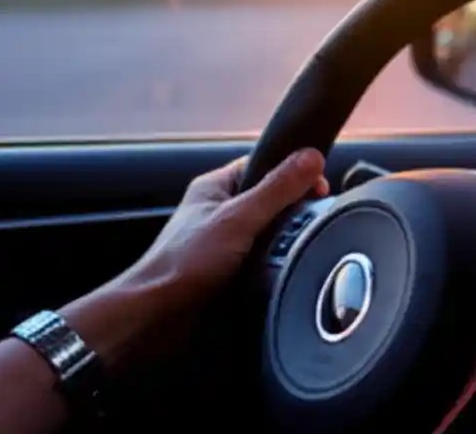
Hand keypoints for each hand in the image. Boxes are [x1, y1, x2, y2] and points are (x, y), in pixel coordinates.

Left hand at [60, 149, 328, 373]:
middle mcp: (218, 212)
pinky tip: (283, 272)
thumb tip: (311, 157)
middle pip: (270, 201)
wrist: (156, 319)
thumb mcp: (238, 218)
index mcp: (215, 187)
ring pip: (268, 234)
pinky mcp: (228, 272)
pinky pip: (263, 261)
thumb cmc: (183, 264)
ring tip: (297, 250)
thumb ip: (277, 188)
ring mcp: (222, 243)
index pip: (264, 165)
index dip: (293, 172)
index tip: (319, 188)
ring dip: (284, 242)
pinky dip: (275, 265)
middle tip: (310, 222)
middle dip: (292, 212)